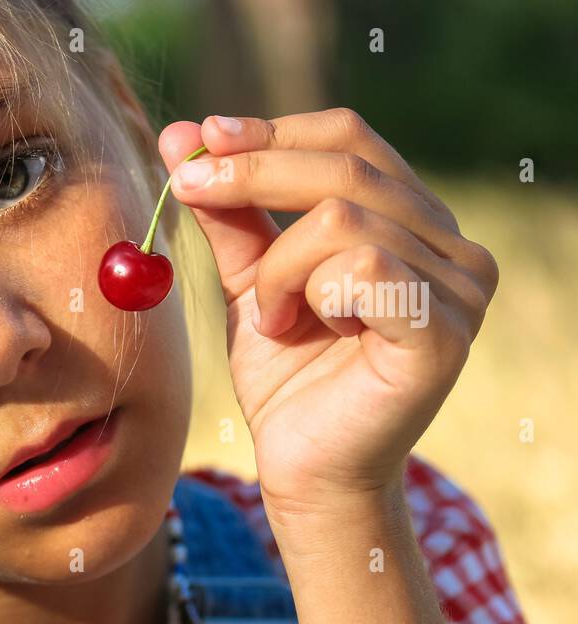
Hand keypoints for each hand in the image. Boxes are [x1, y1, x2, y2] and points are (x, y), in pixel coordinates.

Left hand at [157, 109, 498, 512]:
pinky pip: (363, 266)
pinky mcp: (443, 331)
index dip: (274, 131)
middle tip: (187, 188)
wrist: (303, 471)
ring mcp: (460, 288)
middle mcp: (454, 246)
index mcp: (416, 223)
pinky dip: (310, 293)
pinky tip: (301, 330)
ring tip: (272, 317)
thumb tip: (183, 137)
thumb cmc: (287, 381)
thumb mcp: (250, 282)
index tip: (204, 136)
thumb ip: (231, 215)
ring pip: (342, 219)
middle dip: (251, 174)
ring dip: (279, 268)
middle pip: (345, 167)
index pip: (351, 140)